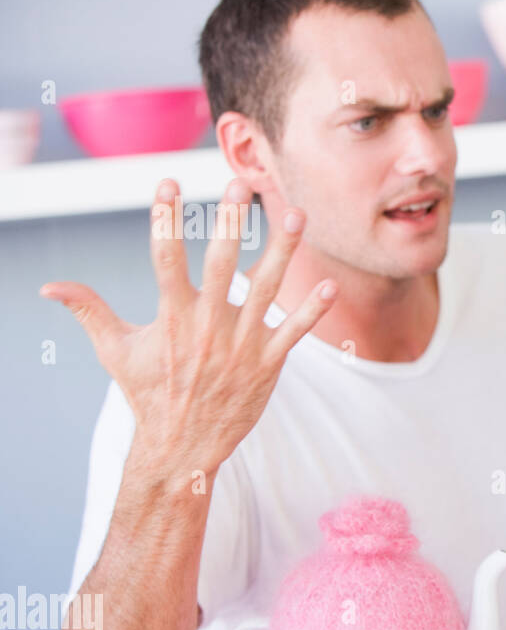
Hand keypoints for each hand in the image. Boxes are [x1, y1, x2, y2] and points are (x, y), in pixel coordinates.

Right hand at [40, 178, 336, 478]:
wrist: (182, 447)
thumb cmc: (150, 395)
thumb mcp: (116, 352)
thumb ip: (90, 312)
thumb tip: (50, 287)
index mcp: (172, 318)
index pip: (165, 258)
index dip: (165, 219)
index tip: (168, 182)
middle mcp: (208, 327)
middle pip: (220, 265)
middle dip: (229, 223)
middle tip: (238, 184)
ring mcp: (241, 345)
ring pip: (266, 290)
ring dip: (283, 252)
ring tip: (296, 216)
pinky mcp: (268, 364)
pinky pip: (295, 332)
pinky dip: (312, 310)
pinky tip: (330, 284)